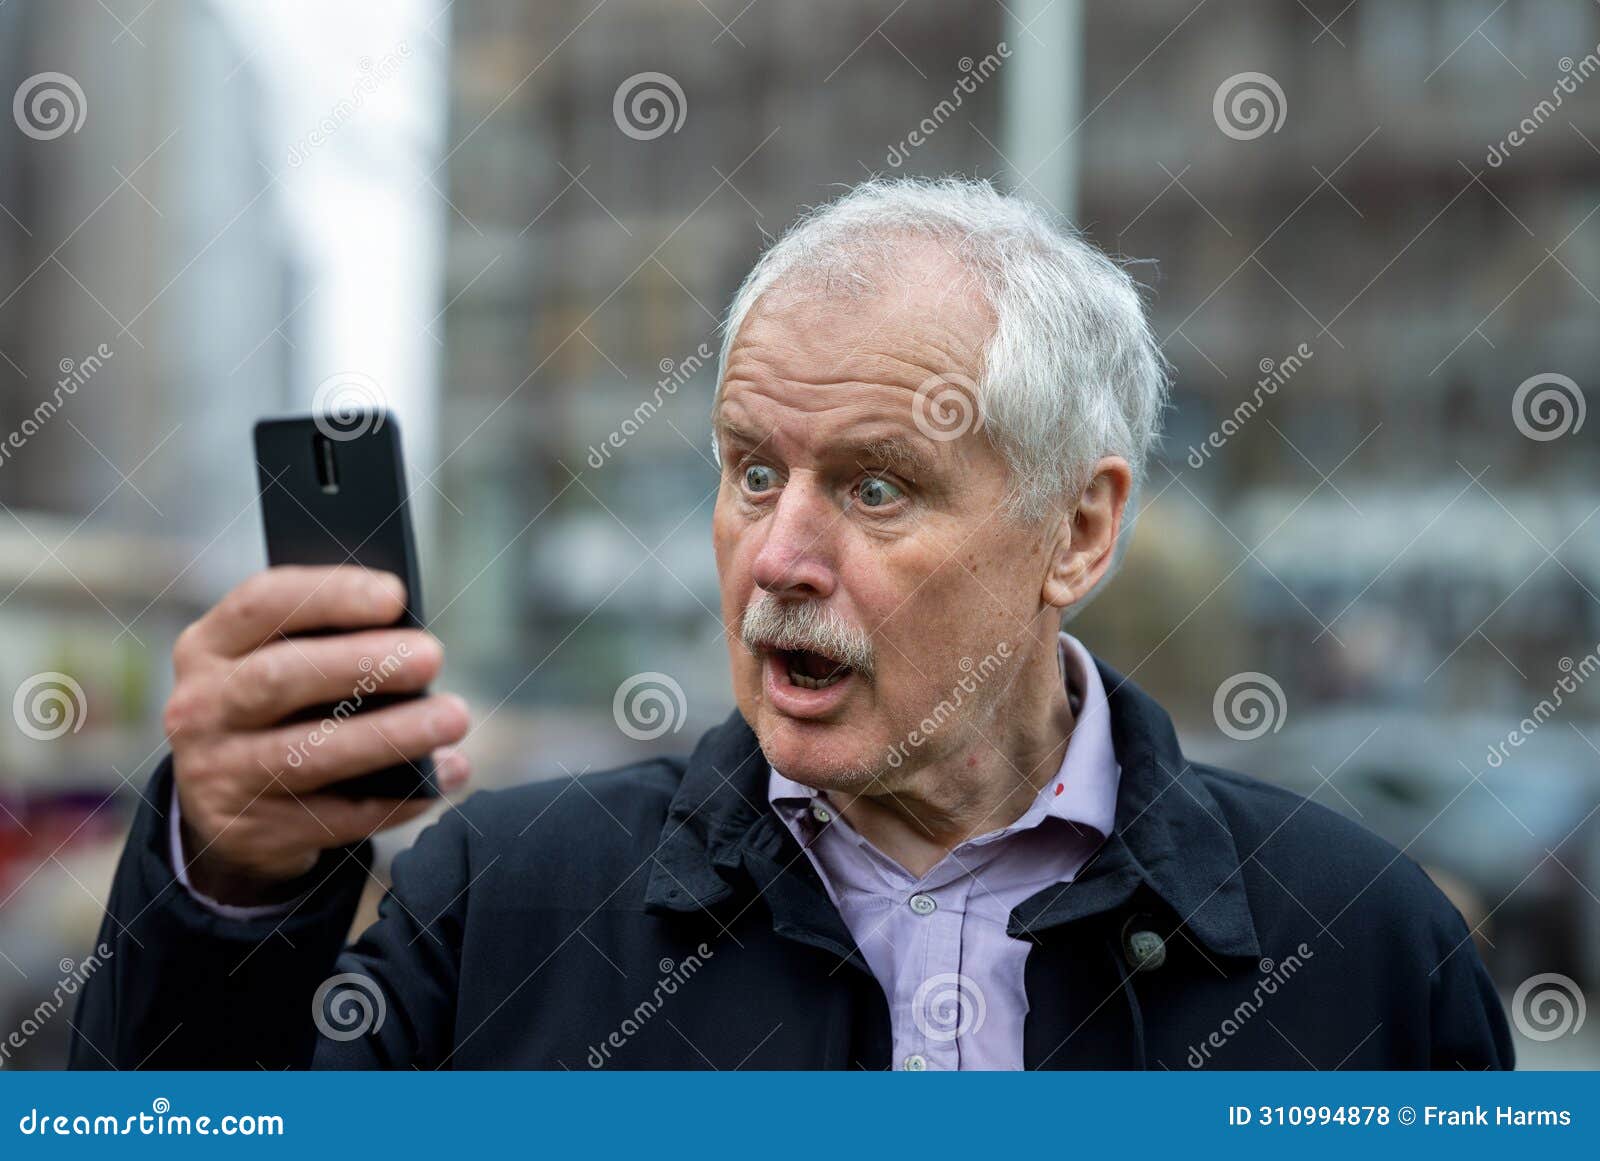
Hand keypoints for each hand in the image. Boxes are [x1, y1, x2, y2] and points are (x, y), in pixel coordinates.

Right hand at [163, 565, 470, 903]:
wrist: (225, 810)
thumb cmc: (280, 711)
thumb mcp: (276, 666)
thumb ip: (326, 648)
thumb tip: (414, 649)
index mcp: (209, 647)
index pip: (262, 604)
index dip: (330, 595)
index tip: (396, 595)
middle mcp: (201, 707)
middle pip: (280, 678)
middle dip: (363, 664)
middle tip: (433, 656)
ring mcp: (219, 774)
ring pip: (310, 754)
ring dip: (391, 735)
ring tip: (454, 718)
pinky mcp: (251, 832)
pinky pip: (334, 816)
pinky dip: (394, 799)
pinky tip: (439, 781)